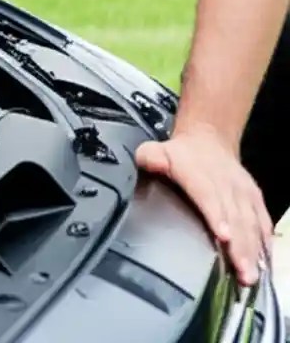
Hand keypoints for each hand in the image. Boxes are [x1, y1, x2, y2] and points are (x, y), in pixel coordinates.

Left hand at [135, 125, 272, 285]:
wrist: (208, 140)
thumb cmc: (180, 154)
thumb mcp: (156, 150)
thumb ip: (150, 158)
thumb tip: (152, 164)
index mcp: (200, 174)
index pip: (209, 195)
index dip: (217, 216)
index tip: (223, 236)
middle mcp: (226, 184)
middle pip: (235, 217)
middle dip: (239, 246)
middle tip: (241, 272)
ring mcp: (243, 193)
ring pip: (251, 223)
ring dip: (252, 250)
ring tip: (250, 275)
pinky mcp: (255, 200)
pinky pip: (263, 223)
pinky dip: (264, 243)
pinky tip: (264, 264)